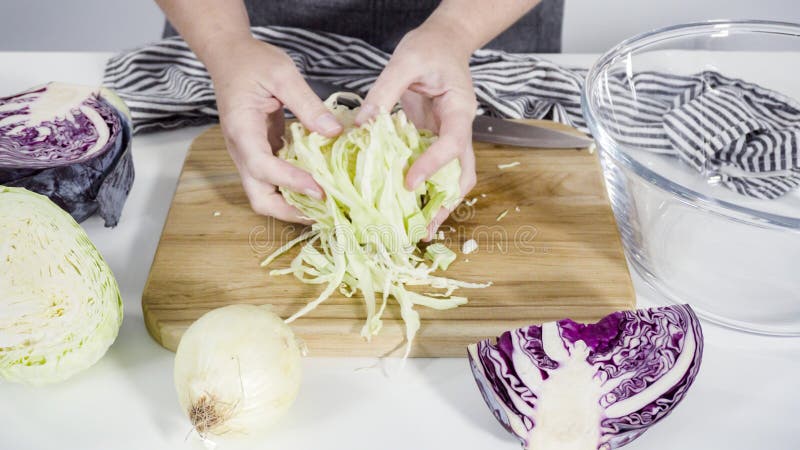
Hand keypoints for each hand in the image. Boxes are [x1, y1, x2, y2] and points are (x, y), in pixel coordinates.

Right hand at [208, 37, 341, 222]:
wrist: (230, 57)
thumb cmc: (252, 62)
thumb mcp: (282, 74)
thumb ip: (307, 104)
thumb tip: (334, 132)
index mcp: (242, 130)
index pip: (263, 167)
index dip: (291, 182)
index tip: (319, 191)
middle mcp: (241, 150)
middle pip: (258, 196)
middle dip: (289, 211)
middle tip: (323, 212)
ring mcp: (249, 154)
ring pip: (265, 193)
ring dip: (293, 204)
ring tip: (325, 206)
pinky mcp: (260, 152)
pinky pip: (275, 180)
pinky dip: (294, 188)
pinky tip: (319, 186)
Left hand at [355, 24, 477, 237]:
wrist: (444, 41)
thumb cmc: (430, 47)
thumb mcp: (404, 62)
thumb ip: (383, 93)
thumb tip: (360, 127)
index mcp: (460, 109)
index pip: (453, 144)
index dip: (433, 165)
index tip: (408, 182)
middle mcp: (459, 129)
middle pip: (463, 173)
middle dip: (446, 202)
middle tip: (426, 229)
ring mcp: (447, 137)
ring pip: (451, 177)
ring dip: (437, 203)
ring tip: (419, 229)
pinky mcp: (433, 139)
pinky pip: (431, 168)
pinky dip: (422, 189)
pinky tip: (404, 204)